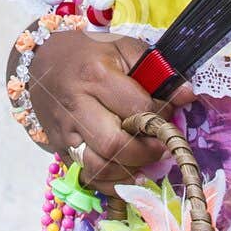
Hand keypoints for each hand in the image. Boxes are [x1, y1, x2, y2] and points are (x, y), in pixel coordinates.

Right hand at [25, 28, 193, 191]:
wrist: (43, 61)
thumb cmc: (89, 53)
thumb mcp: (122, 47)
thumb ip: (157, 69)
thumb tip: (187, 95)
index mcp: (96, 76)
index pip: (138, 109)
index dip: (161, 117)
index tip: (169, 115)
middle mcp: (77, 106)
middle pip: (114, 145)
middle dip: (145, 152)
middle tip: (160, 146)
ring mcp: (65, 131)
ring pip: (98, 167)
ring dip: (128, 171)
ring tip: (144, 160)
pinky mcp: (59, 148)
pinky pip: (86, 176)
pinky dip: (110, 183)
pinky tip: (127, 173)